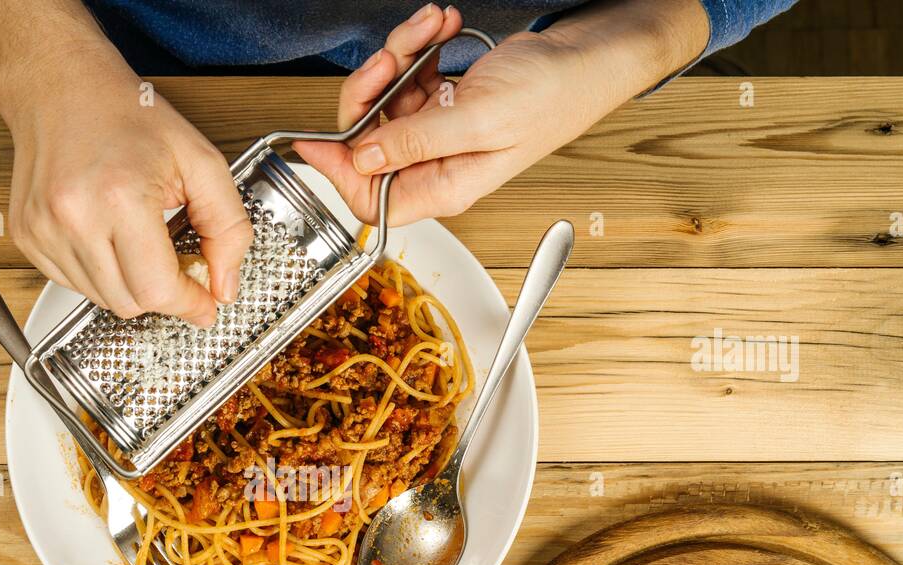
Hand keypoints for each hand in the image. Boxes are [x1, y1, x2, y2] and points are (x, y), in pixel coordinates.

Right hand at [0, 0, 251, 325]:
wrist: (60, 86)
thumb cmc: (126, 115)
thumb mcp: (200, 161)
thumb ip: (227, 228)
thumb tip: (225, 287)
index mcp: (118, 197)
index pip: (157, 289)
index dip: (189, 304)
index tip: (205, 305)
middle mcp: (72, 218)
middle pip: (130, 303)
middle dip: (162, 292)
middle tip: (176, 262)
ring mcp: (43, 231)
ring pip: (102, 300)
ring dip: (130, 283)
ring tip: (138, 239)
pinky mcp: (26, 237)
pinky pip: (74, 285)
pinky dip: (100, 273)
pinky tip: (107, 235)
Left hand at [296, 0, 707, 225]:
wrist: (586, 58)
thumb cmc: (553, 96)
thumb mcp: (480, 121)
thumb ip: (417, 141)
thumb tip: (363, 160)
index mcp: (444, 187)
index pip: (372, 200)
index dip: (339, 175)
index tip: (315, 143)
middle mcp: (435, 163)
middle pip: (368, 144)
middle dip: (369, 94)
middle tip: (388, 59)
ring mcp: (437, 131)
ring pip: (384, 102)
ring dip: (398, 56)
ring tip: (427, 28)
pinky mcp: (442, 100)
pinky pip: (407, 76)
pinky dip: (416, 46)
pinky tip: (440, 27)